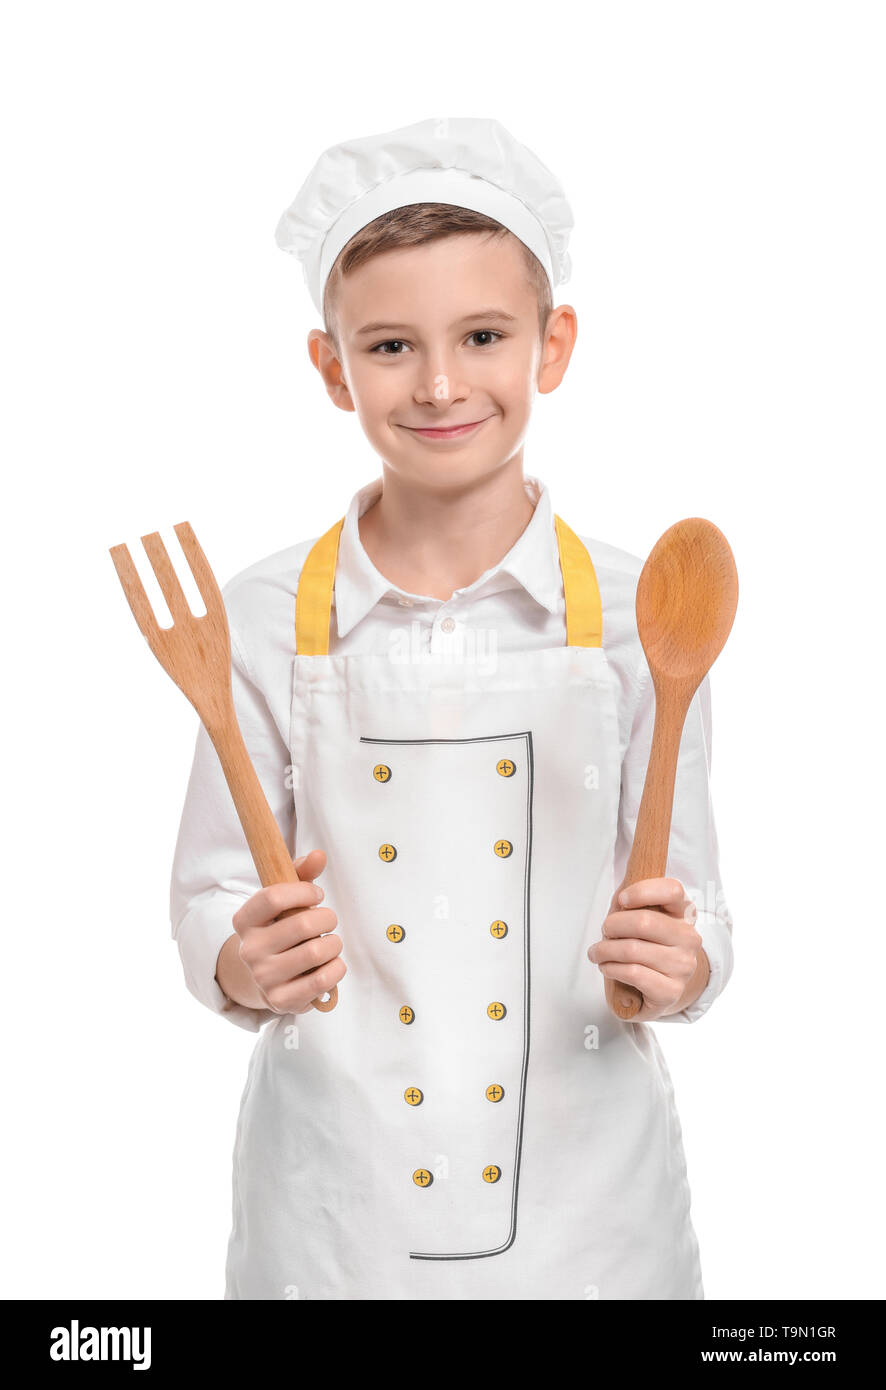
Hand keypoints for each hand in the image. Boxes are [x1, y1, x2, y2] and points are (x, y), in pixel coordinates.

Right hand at [230, 849, 345, 1014]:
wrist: (268, 976)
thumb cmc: (282, 929)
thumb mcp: (285, 901)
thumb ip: (300, 874)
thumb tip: (319, 855)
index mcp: (245, 920)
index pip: (273, 897)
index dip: (304, 891)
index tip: (316, 894)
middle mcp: (249, 949)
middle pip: (303, 924)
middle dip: (327, 918)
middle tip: (328, 921)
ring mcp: (263, 977)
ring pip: (316, 952)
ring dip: (334, 943)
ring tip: (329, 943)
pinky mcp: (281, 1000)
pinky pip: (323, 980)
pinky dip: (337, 968)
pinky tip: (332, 963)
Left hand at [587, 877, 705, 1022]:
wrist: (657, 988)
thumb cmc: (643, 945)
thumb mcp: (637, 917)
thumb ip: (630, 899)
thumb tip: (620, 890)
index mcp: (684, 913)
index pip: (672, 890)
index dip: (642, 891)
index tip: (622, 900)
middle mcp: (689, 938)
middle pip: (644, 922)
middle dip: (613, 925)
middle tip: (604, 931)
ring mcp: (683, 966)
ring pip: (633, 950)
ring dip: (605, 950)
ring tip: (597, 953)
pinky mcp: (672, 991)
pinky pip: (634, 973)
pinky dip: (612, 969)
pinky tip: (607, 967)